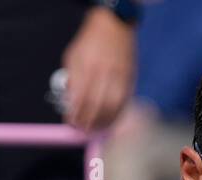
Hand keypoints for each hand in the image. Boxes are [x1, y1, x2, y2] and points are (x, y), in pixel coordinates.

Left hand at [61, 7, 135, 130]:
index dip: (75, 114)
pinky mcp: (130, 78)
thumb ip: (72, 80)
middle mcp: (103, 72)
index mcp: (86, 66)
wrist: (114, 26)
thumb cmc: (90, 42)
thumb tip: (71, 104)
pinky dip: (117, 115)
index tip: (71, 123)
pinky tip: (110, 121)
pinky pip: (124, 102)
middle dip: (88, 122)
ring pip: (112, 106)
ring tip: (96, 130)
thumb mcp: (73, 56)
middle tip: (82, 131)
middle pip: (96, 105)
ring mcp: (119, 76)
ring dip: (103, 122)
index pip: (79, 97)